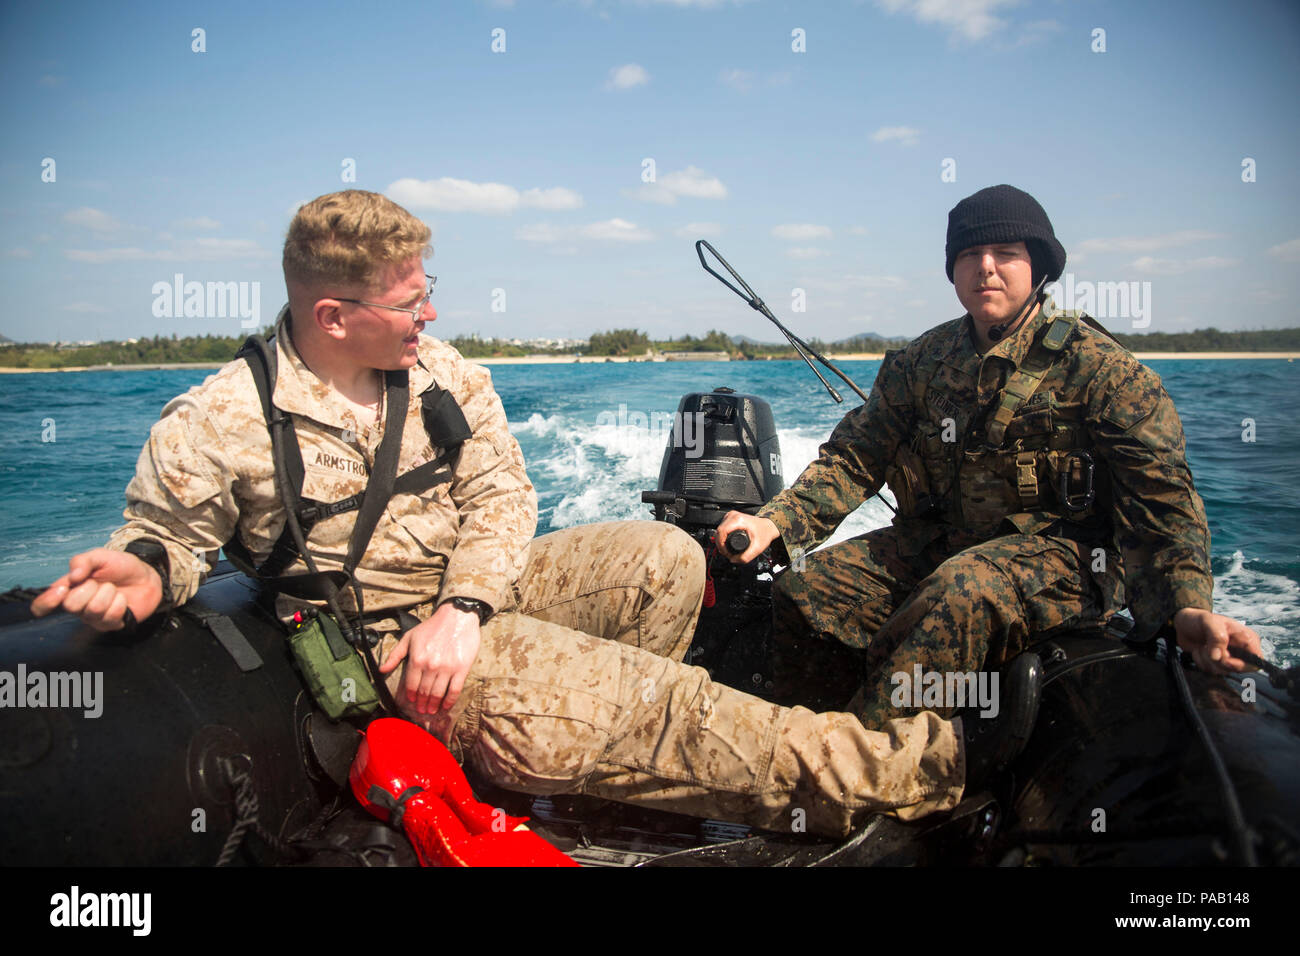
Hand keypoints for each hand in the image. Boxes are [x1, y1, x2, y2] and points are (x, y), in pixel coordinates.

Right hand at [30, 548, 163, 631]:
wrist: (146, 577)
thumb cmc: (120, 566)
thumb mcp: (101, 556)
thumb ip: (83, 561)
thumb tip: (73, 577)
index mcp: (69, 589)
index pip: (43, 604)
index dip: (46, 602)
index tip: (62, 590)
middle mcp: (77, 606)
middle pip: (71, 606)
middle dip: (89, 589)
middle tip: (100, 582)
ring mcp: (93, 618)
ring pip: (94, 609)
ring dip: (109, 594)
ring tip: (114, 589)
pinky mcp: (109, 625)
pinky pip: (111, 616)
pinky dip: (120, 603)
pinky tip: (122, 600)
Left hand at [379, 602, 480, 713]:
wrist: (456, 617)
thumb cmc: (432, 627)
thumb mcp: (409, 638)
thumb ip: (395, 655)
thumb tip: (382, 670)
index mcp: (416, 659)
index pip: (411, 685)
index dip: (410, 696)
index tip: (412, 701)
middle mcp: (430, 666)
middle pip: (424, 692)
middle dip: (421, 703)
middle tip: (422, 710)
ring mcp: (447, 668)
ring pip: (438, 693)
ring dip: (433, 705)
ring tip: (431, 710)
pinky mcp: (461, 669)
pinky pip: (454, 690)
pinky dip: (449, 701)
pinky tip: (446, 705)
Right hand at [714, 510, 779, 564]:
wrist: (768, 526)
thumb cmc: (764, 533)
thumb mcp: (757, 548)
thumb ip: (745, 557)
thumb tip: (733, 560)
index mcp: (739, 520)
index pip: (721, 531)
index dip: (721, 544)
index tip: (725, 552)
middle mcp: (733, 516)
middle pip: (718, 531)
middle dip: (720, 544)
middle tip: (727, 553)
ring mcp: (731, 515)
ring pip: (719, 529)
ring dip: (720, 540)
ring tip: (727, 548)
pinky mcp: (731, 518)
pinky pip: (722, 528)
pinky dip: (723, 536)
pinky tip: (727, 541)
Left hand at [1173, 607, 1262, 674]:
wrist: (1183, 624)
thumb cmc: (1199, 619)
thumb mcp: (1209, 621)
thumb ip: (1217, 637)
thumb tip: (1218, 657)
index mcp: (1246, 639)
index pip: (1256, 661)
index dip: (1242, 665)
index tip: (1224, 659)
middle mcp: (1240, 650)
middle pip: (1237, 669)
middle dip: (1218, 661)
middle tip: (1207, 647)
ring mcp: (1228, 658)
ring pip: (1222, 671)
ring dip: (1207, 660)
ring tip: (1202, 646)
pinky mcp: (1216, 663)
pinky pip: (1211, 671)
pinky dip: (1201, 662)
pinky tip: (1198, 650)